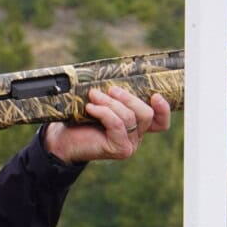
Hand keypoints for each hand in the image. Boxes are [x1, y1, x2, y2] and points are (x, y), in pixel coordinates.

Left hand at [44, 86, 170, 163]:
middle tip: (110, 89)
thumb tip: (117, 77)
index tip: (155, 95)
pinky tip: (90, 108)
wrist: (63, 139)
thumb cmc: (82, 119)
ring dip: (110, 103)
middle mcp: (137, 137)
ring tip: (93, 96)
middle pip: (146, 114)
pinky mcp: (119, 149)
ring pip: (130, 117)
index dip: (163, 109)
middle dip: (128, 98)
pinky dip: (104, 112)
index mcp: (137, 125)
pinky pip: (117, 124)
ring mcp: (130, 145)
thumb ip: (115, 96)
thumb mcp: (103, 103)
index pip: (160, 121)